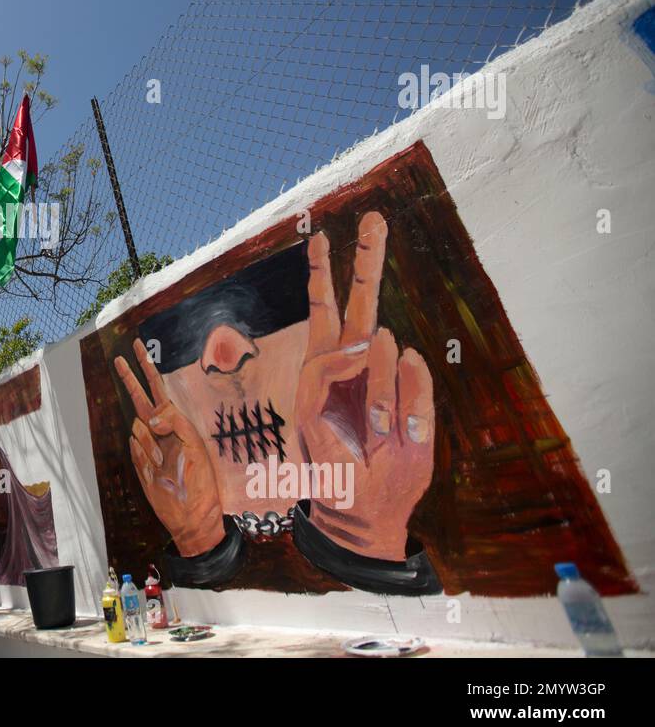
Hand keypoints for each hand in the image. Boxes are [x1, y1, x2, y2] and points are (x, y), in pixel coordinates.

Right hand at [116, 338, 225, 557]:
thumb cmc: (200, 479)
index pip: (157, 388)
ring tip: (165, 463)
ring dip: (151, 443)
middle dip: (130, 377)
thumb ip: (175, 422)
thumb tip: (150, 416)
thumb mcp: (195, 444)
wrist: (191, 514)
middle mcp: (158, 430)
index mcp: (174, 421)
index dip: (147, 367)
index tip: (138, 346)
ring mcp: (147, 445)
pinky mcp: (138, 461)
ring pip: (138, 428)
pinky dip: (145, 455)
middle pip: (139, 397)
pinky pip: (134, 447)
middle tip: (119, 357)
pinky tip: (157, 469)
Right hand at [296, 212, 435, 560]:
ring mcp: (321, 378)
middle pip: (347, 300)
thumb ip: (408, 385)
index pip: (360, 308)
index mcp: (361, 366)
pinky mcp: (309, 397)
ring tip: (378, 416)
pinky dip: (357, 374)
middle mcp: (338, 364)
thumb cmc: (387, 471)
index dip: (360, 266)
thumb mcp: (415, 429)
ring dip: (378, 366)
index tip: (365, 224)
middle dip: (359, 258)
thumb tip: (391, 340)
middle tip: (371, 215)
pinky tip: (364, 389)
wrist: (358, 512)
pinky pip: (338, 366)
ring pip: (349, 333)